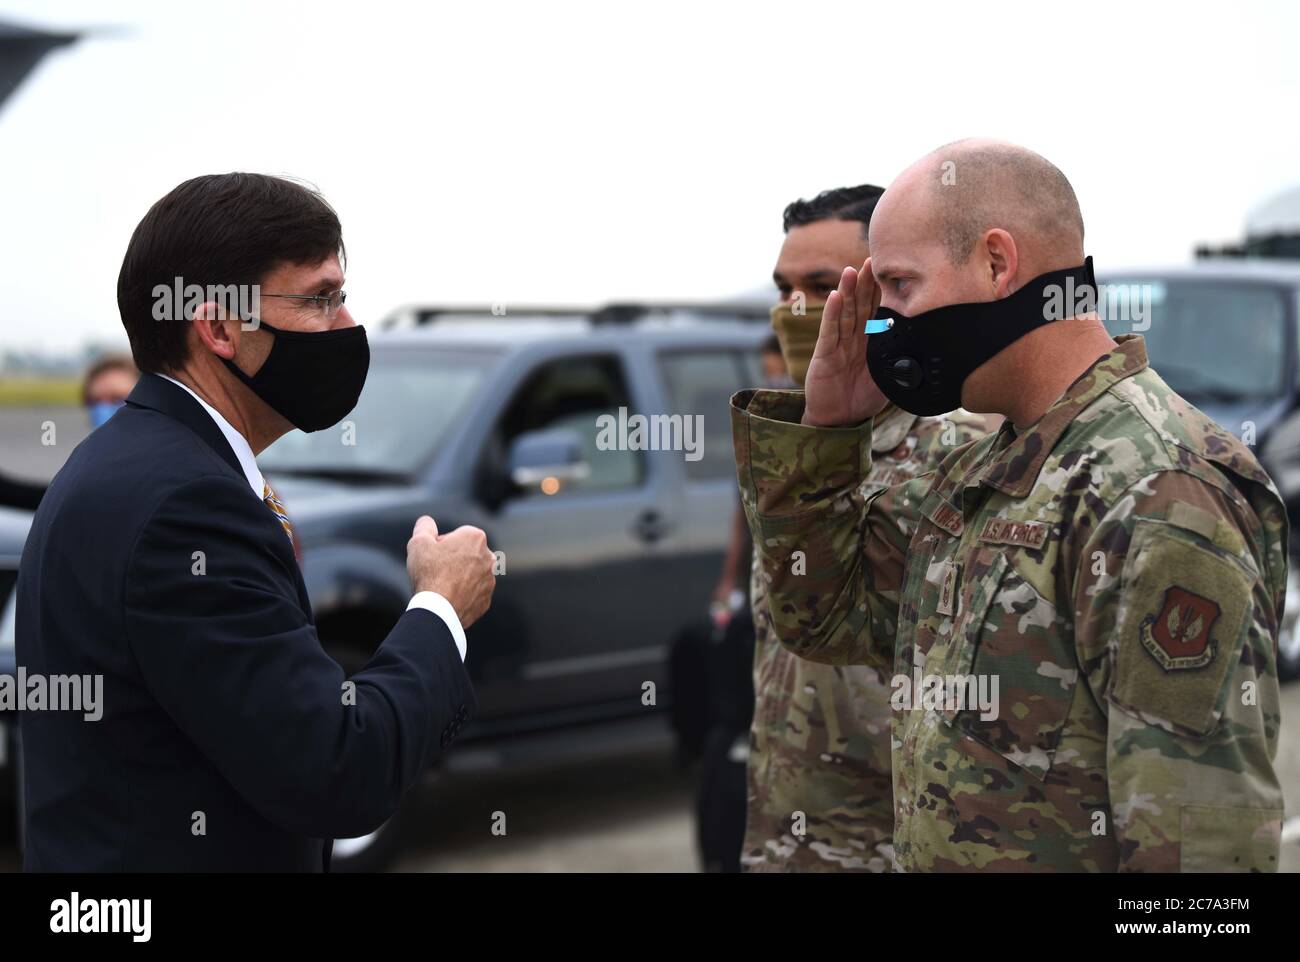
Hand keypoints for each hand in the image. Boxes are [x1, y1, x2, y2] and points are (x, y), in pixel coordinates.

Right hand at [406, 516, 496, 627]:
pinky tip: (448, 599)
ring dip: (458, 577)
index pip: (456, 535)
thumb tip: (427, 521)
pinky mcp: (486, 600)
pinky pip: (472, 594)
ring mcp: (490, 581)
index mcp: (475, 538)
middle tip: (434, 571)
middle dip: (452, 560)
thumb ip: (424, 526)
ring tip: (441, 587)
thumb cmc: (429, 573)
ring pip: (470, 574)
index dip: (440, 544)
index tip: (431, 556)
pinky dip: (462, 595)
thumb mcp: (419, 542)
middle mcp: (489, 557)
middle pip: (465, 554)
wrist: (438, 610)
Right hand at [802, 259, 888, 426]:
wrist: (840, 421)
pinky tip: (836, 297)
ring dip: (848, 291)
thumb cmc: (863, 400)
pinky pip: (830, 332)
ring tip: (852, 271)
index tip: (892, 270)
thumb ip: (904, 362)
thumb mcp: (890, 379)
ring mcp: (838, 345)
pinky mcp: (825, 356)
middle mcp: (854, 339)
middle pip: (860, 305)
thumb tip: (931, 352)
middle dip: (866, 283)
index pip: (878, 311)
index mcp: (871, 342)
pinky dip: (832, 314)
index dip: (882, 292)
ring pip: (844, 313)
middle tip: (873, 259)